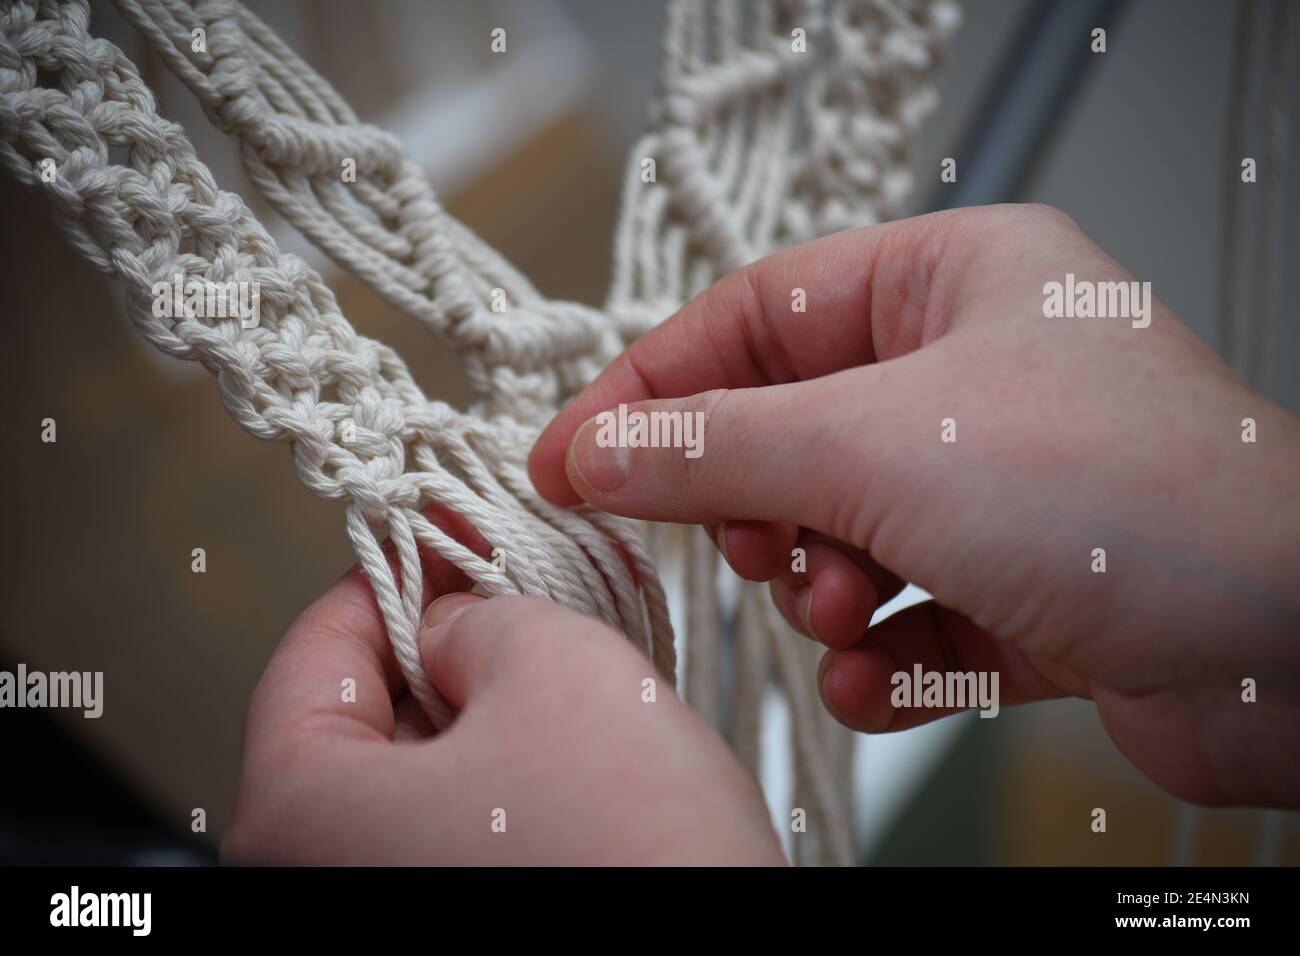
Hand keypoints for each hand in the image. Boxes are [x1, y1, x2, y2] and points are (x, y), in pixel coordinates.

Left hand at [223, 548, 783, 864]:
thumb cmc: (632, 856)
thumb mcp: (553, 666)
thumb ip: (475, 613)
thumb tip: (446, 618)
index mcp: (300, 812)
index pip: (317, 648)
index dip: (396, 569)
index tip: (452, 530)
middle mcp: (321, 875)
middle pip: (363, 714)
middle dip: (445, 639)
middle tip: (519, 589)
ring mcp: (388, 902)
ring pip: (419, 772)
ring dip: (485, 708)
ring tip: (561, 669)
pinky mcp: (457, 914)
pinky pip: (459, 827)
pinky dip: (505, 774)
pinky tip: (572, 750)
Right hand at [529, 204, 1299, 807]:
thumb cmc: (1128, 497)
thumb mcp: (877, 445)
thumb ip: (715, 449)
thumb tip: (593, 451)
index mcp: (952, 281)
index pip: (757, 316)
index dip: (652, 388)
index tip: (569, 458)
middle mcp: (978, 373)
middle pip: (794, 430)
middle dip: (763, 505)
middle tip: (758, 545)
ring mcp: (1003, 484)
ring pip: (844, 530)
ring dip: (823, 585)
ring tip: (849, 607)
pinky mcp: (1025, 587)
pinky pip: (904, 614)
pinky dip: (879, 654)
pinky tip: (884, 676)